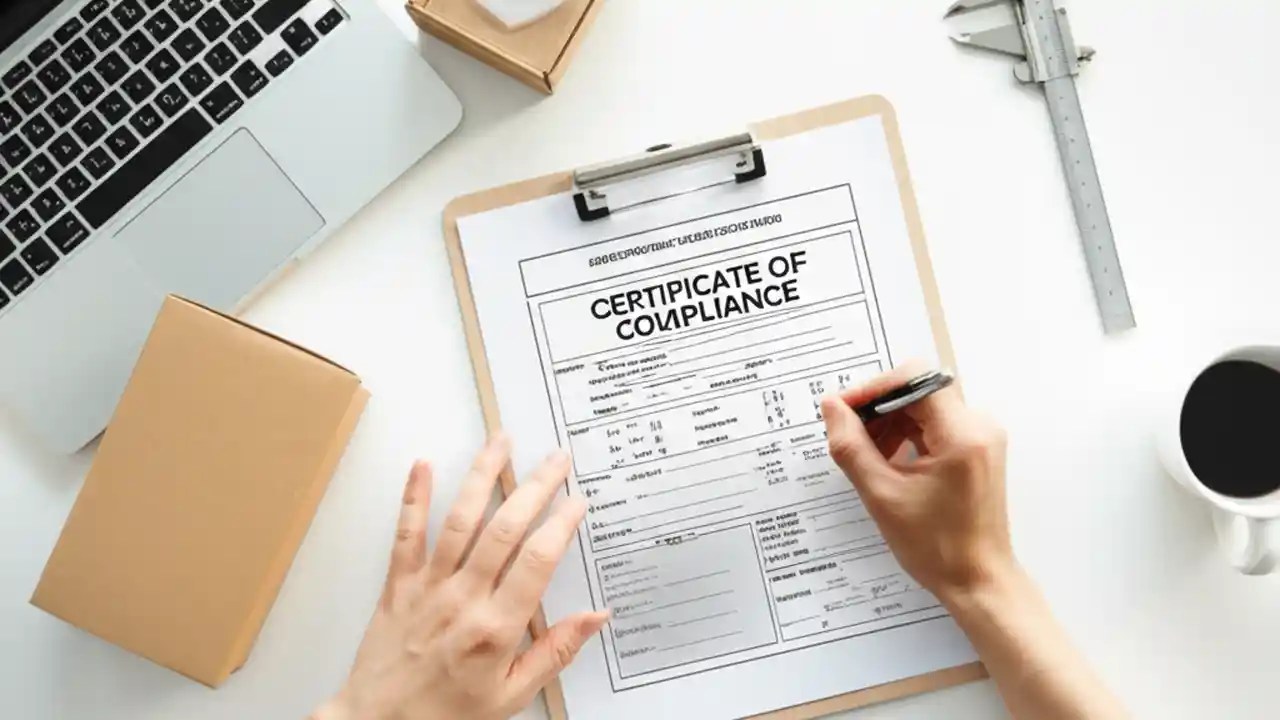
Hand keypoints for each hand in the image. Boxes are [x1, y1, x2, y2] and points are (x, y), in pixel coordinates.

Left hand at [314, 435, 608, 719]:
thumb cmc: (447, 716)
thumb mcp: (512, 696)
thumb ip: (555, 652)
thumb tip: (596, 617)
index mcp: (496, 629)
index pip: (536, 562)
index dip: (561, 525)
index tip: (578, 500)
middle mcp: (463, 599)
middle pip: (505, 530)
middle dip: (535, 487)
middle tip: (557, 458)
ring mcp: (428, 587)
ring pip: (460, 520)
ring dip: (482, 476)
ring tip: (502, 442)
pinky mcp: (398, 584)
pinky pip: (406, 533)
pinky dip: (413, 496)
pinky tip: (423, 465)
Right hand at [820, 362, 1013, 603]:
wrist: (978, 581)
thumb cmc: (936, 546)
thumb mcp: (881, 495)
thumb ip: (851, 446)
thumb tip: (831, 407)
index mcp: (963, 434)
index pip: (913, 379)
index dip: (873, 389)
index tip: (843, 410)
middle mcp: (979, 426)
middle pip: (918, 391)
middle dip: (878, 409)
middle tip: (848, 437)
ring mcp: (982, 438)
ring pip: (924, 408)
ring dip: (891, 424)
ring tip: (866, 456)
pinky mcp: (978, 450)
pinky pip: (936, 426)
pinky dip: (907, 436)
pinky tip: (888, 462)